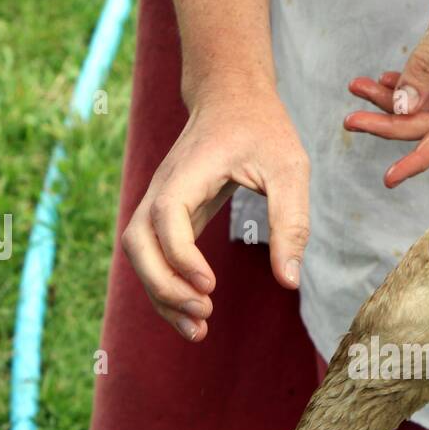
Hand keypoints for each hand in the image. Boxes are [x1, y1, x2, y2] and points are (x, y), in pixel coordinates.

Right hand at [120, 85, 309, 341]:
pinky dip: (167, 289)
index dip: (181, 256)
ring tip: (198, 331)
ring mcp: (159, 202)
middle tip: (205, 315)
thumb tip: (289, 281)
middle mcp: (163, 188)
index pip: (166, 217)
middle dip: (163, 285)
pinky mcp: (167, 217)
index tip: (211, 287)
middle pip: (137, 243)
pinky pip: (153, 257)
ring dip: (161, 295)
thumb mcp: (290, 168)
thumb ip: (292, 222)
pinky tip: (194, 316)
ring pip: (138, 255)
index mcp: (188, 172)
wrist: (232, 98)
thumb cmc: (264, 130)